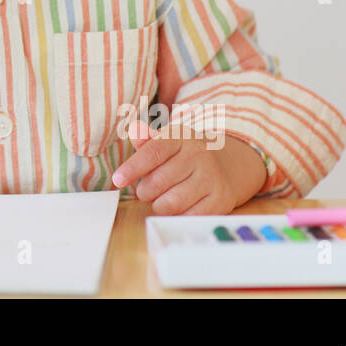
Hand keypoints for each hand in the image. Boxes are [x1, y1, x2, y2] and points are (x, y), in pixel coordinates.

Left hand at [110, 119, 266, 214]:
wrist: (228, 164)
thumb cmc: (186, 154)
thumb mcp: (168, 141)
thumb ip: (147, 140)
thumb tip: (134, 129)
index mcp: (182, 137)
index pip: (153, 152)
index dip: (132, 168)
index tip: (117, 180)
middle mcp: (199, 155)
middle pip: (158, 181)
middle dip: (144, 191)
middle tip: (146, 190)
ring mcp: (212, 177)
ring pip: (171, 202)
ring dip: (158, 205)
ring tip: (160, 198)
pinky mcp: (221, 199)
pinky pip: (188, 216)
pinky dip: (177, 216)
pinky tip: (177, 208)